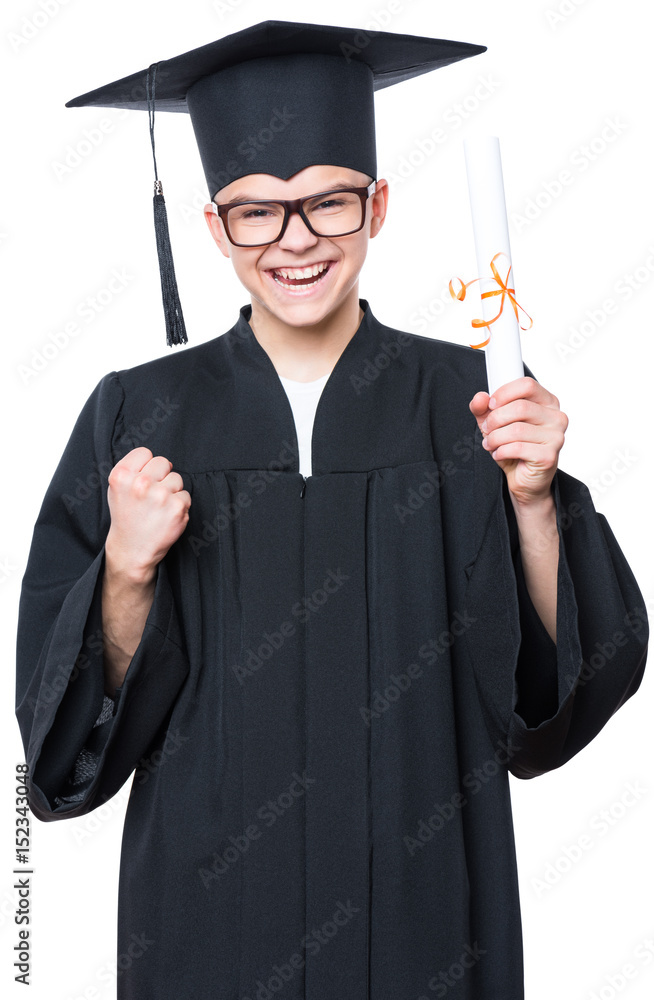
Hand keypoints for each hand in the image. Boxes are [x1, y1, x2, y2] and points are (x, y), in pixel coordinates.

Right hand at [105, 447, 190, 582]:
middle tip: (151, 496)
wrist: (132, 549)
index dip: (146, 466)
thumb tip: (159, 461)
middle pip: (163, 462)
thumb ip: (133, 469)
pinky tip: (166, 516)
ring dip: (171, 491)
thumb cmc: (126, 517)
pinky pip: (186, 495)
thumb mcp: (117, 488)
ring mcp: (160, 495)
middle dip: (160, 477)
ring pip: (177, 479)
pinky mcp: (177, 507)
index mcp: (122, 475)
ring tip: (158, 508)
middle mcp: (140, 483)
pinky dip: (179, 506)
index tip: (142, 480)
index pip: (145, 453)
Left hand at [469, 376, 567, 505]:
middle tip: (487, 430)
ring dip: (495, 438)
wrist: (524, 479)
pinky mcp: (549, 456)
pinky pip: (518, 448)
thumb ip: (484, 409)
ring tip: (491, 444)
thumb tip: (479, 398)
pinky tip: (499, 454)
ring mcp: (556, 437)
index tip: (490, 405)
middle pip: (520, 407)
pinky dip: (501, 451)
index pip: (527, 385)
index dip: (504, 393)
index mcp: (548, 402)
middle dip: (495, 419)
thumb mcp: (495, 424)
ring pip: (517, 429)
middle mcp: (557, 417)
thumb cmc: (514, 447)